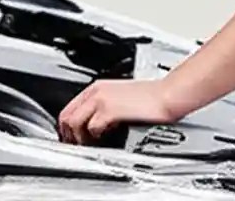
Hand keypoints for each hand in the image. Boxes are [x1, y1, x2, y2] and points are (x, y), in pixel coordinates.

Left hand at [57, 79, 182, 144]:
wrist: (167, 95)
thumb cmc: (151, 97)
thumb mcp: (121, 96)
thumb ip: (105, 106)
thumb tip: (95, 123)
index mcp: (98, 87)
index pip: (69, 107)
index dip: (66, 127)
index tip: (71, 138)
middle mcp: (97, 91)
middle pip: (66, 115)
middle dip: (68, 134)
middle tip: (77, 146)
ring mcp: (102, 100)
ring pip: (74, 122)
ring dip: (79, 138)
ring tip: (89, 146)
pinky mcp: (110, 110)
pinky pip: (91, 128)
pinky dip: (94, 138)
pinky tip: (103, 140)